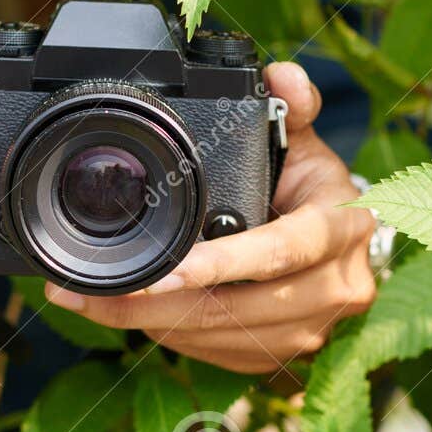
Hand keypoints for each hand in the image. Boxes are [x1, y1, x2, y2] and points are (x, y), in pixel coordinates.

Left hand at [43, 63, 376, 372]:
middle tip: (87, 294)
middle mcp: (338, 287)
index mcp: (342, 229)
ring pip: (222, 337)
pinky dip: (174, 339)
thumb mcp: (306, 144)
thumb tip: (281, 74)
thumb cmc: (314, 188)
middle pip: (238, 309)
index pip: (279, 252)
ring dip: (153, 326)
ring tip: (93, 304)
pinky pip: (221, 355)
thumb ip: (291, 106)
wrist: (345, 243)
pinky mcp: (289, 356)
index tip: (164, 270)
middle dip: (158, 305)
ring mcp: (316, 330)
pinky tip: (134, 319)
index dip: (222, 264)